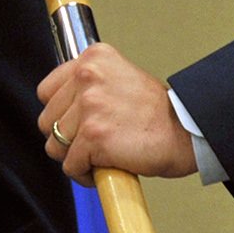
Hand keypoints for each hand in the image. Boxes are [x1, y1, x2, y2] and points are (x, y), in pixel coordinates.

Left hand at [38, 43, 196, 183]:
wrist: (186, 131)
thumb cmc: (156, 113)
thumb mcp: (120, 79)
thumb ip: (90, 84)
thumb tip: (61, 107)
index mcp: (93, 57)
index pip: (47, 91)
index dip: (61, 114)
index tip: (78, 124)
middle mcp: (88, 75)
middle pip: (47, 120)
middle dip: (66, 138)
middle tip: (92, 144)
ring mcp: (89, 105)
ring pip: (55, 145)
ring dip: (74, 157)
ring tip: (100, 155)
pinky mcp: (93, 136)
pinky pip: (70, 165)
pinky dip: (84, 174)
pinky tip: (104, 168)